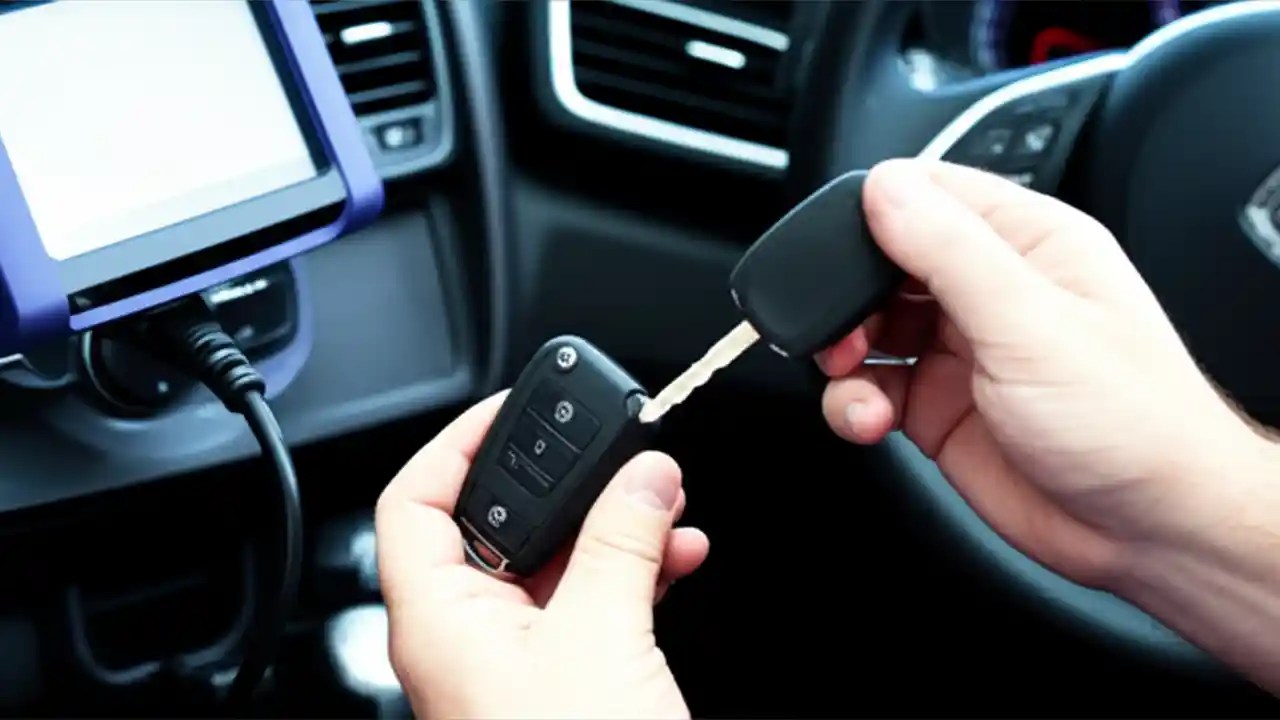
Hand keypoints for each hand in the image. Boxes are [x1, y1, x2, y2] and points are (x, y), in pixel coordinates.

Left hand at [376, 391, 709, 719]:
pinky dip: (630, 572)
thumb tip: (642, 472)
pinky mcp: (562, 680)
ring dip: (608, 526)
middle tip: (609, 447)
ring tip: (660, 497)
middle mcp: (467, 636)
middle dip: (561, 483)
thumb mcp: (602, 638)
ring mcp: (515, 660)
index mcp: (440, 618)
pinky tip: (674, 554)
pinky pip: (587, 603)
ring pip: (552, 564)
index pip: (412, 501)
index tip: (510, 406)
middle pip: (495, 524)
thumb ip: (621, 543)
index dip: (454, 442)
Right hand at [817, 158, 1275, 588]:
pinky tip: (868, 420)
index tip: (841, 254)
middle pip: (885, 263)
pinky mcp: (939, 408)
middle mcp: (991, 291)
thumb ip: (950, 251)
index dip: (875, 213)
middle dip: (848, 294)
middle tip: (840, 329)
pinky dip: (853, 403)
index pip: (931, 194)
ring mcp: (962, 351)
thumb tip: (885, 187)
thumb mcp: (1030, 322)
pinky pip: (871, 389)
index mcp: (1028, 243)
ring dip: (844, 351)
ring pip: (870, 328)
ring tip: (850, 375)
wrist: (1149, 532)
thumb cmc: (1131, 423)